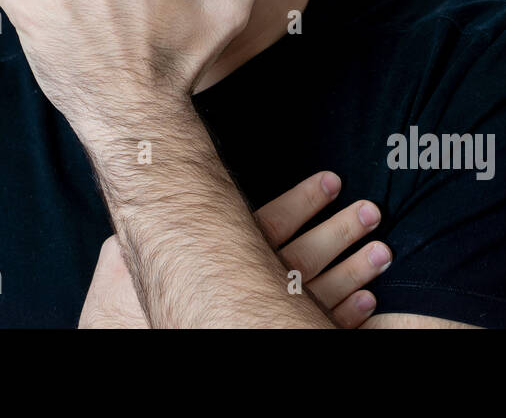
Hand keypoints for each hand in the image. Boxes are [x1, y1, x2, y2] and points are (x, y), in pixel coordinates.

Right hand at [78, 171, 391, 327]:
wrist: (127, 337)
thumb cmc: (122, 305)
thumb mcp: (126, 255)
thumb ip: (156, 219)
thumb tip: (157, 164)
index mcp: (212, 259)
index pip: (267, 225)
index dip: (302, 201)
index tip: (333, 179)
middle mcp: (240, 292)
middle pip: (300, 259)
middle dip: (339, 233)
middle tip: (371, 211)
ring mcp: (257, 322)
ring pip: (316, 296)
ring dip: (353, 273)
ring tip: (383, 251)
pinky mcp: (265, 340)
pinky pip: (315, 329)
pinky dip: (344, 315)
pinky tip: (367, 301)